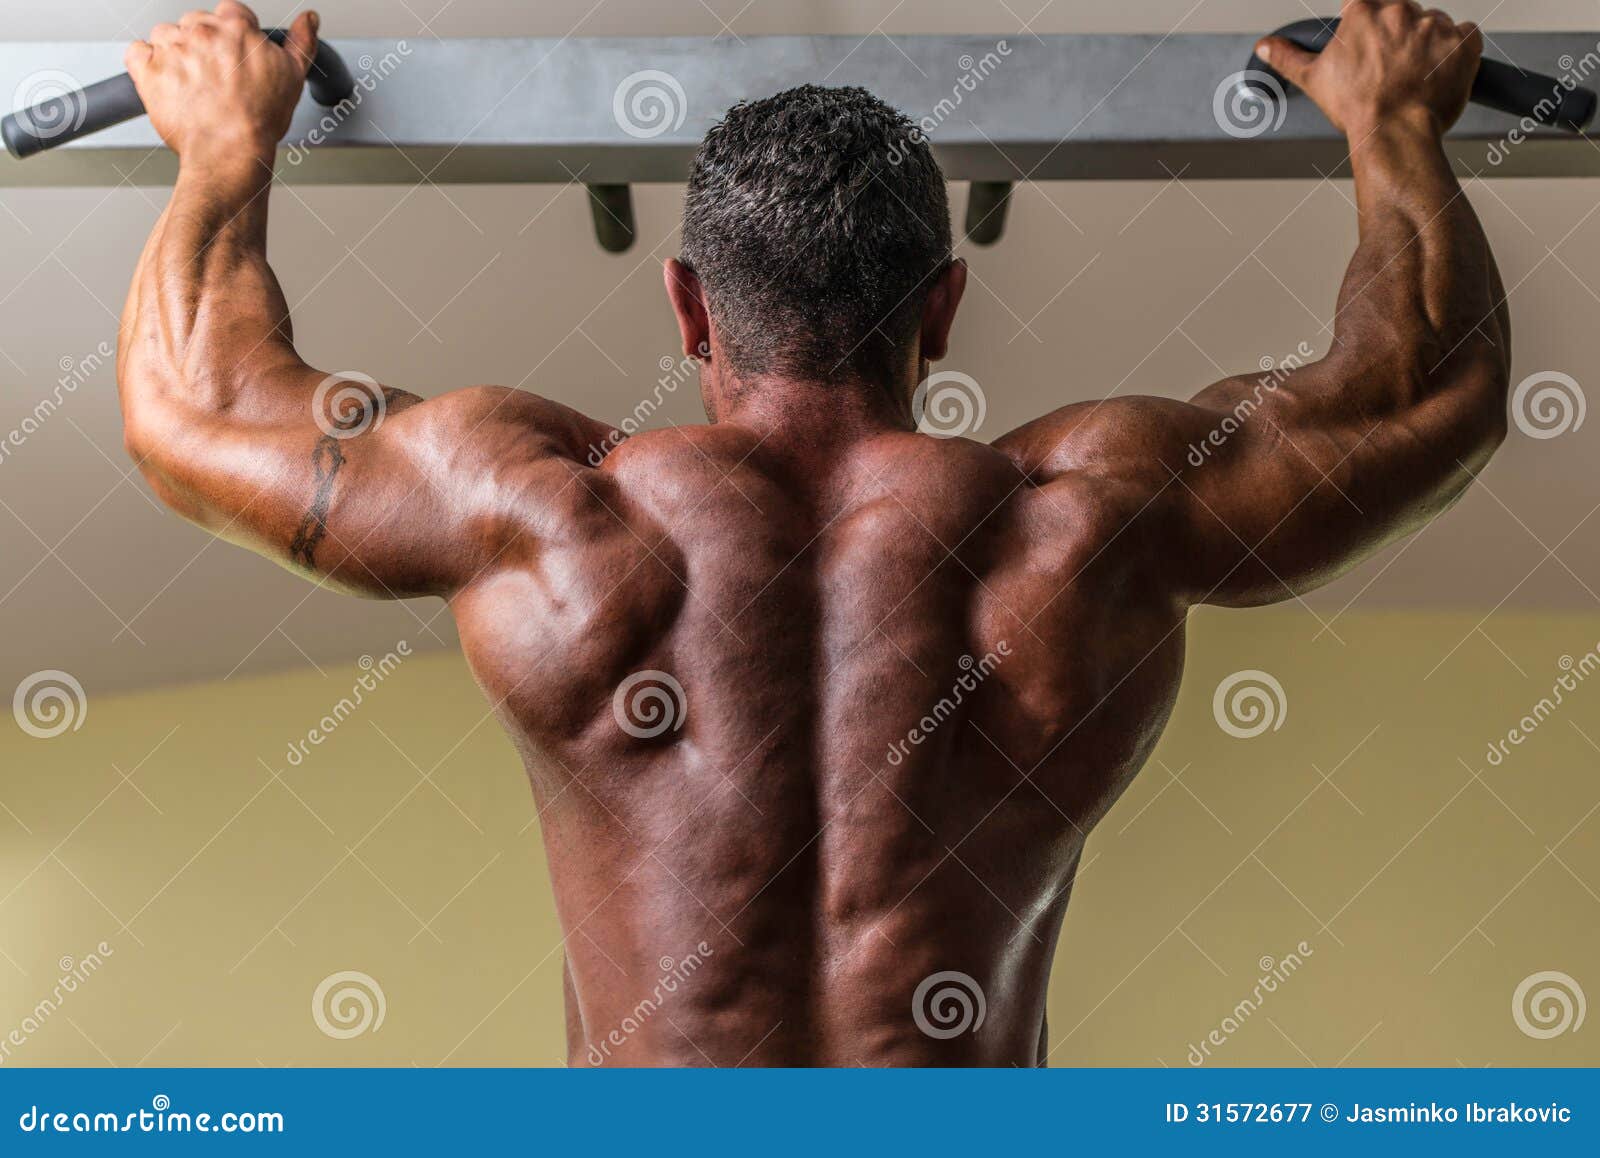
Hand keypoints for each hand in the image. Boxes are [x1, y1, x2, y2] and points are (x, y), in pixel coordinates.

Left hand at [125, 2, 318, 165]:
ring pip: (166, 35)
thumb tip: (307, 20)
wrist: (228, 151)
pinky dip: (146, 63)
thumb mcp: (293, 76)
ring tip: (192, 83)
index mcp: (235, 27)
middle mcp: (200, 31)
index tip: (237, 58)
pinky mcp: (148, 70)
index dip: (235, 36)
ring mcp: (171, 49)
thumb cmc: (258, 120)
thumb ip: (301, 42)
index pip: (231, 13)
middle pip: (197, 23)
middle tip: (216, 77)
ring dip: (175, 53)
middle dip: (204, 45)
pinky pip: (137, 53)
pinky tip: (165, 80)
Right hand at [1256, 0, 1481, 139]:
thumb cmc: (1357, 108)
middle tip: (1391, 72)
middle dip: (1399, 39)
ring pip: (1434, 25)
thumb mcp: (1314, 79)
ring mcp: (1435, 24)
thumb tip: (1265, 47)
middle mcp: (1401, 10)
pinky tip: (1440, 73)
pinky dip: (1457, 51)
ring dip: (1428, 46)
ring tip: (1414, 78)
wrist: (1394, 133)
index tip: (1369, 51)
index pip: (1368, 7)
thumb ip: (1288, 57)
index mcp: (1364, 12)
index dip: (1368, 31)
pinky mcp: (1463, 40)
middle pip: (1403, 14)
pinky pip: (1466, 35)